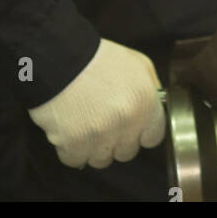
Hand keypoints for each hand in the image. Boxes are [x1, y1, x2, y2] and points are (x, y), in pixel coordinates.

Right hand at [27, 38, 166, 168]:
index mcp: (145, 104)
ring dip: (93, 146)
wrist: (61, 57)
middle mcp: (127, 124)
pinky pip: (76, 160)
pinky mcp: (75, 145)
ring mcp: (101, 137)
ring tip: (85, 122)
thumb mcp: (138, 62)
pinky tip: (69, 128)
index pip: (153, 137)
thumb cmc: (98, 58)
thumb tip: (155, 107)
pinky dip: (71, 149)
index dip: (141, 131)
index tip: (132, 126)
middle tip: (104, 120)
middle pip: (127, 152)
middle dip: (117, 140)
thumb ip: (152, 87)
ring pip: (102, 160)